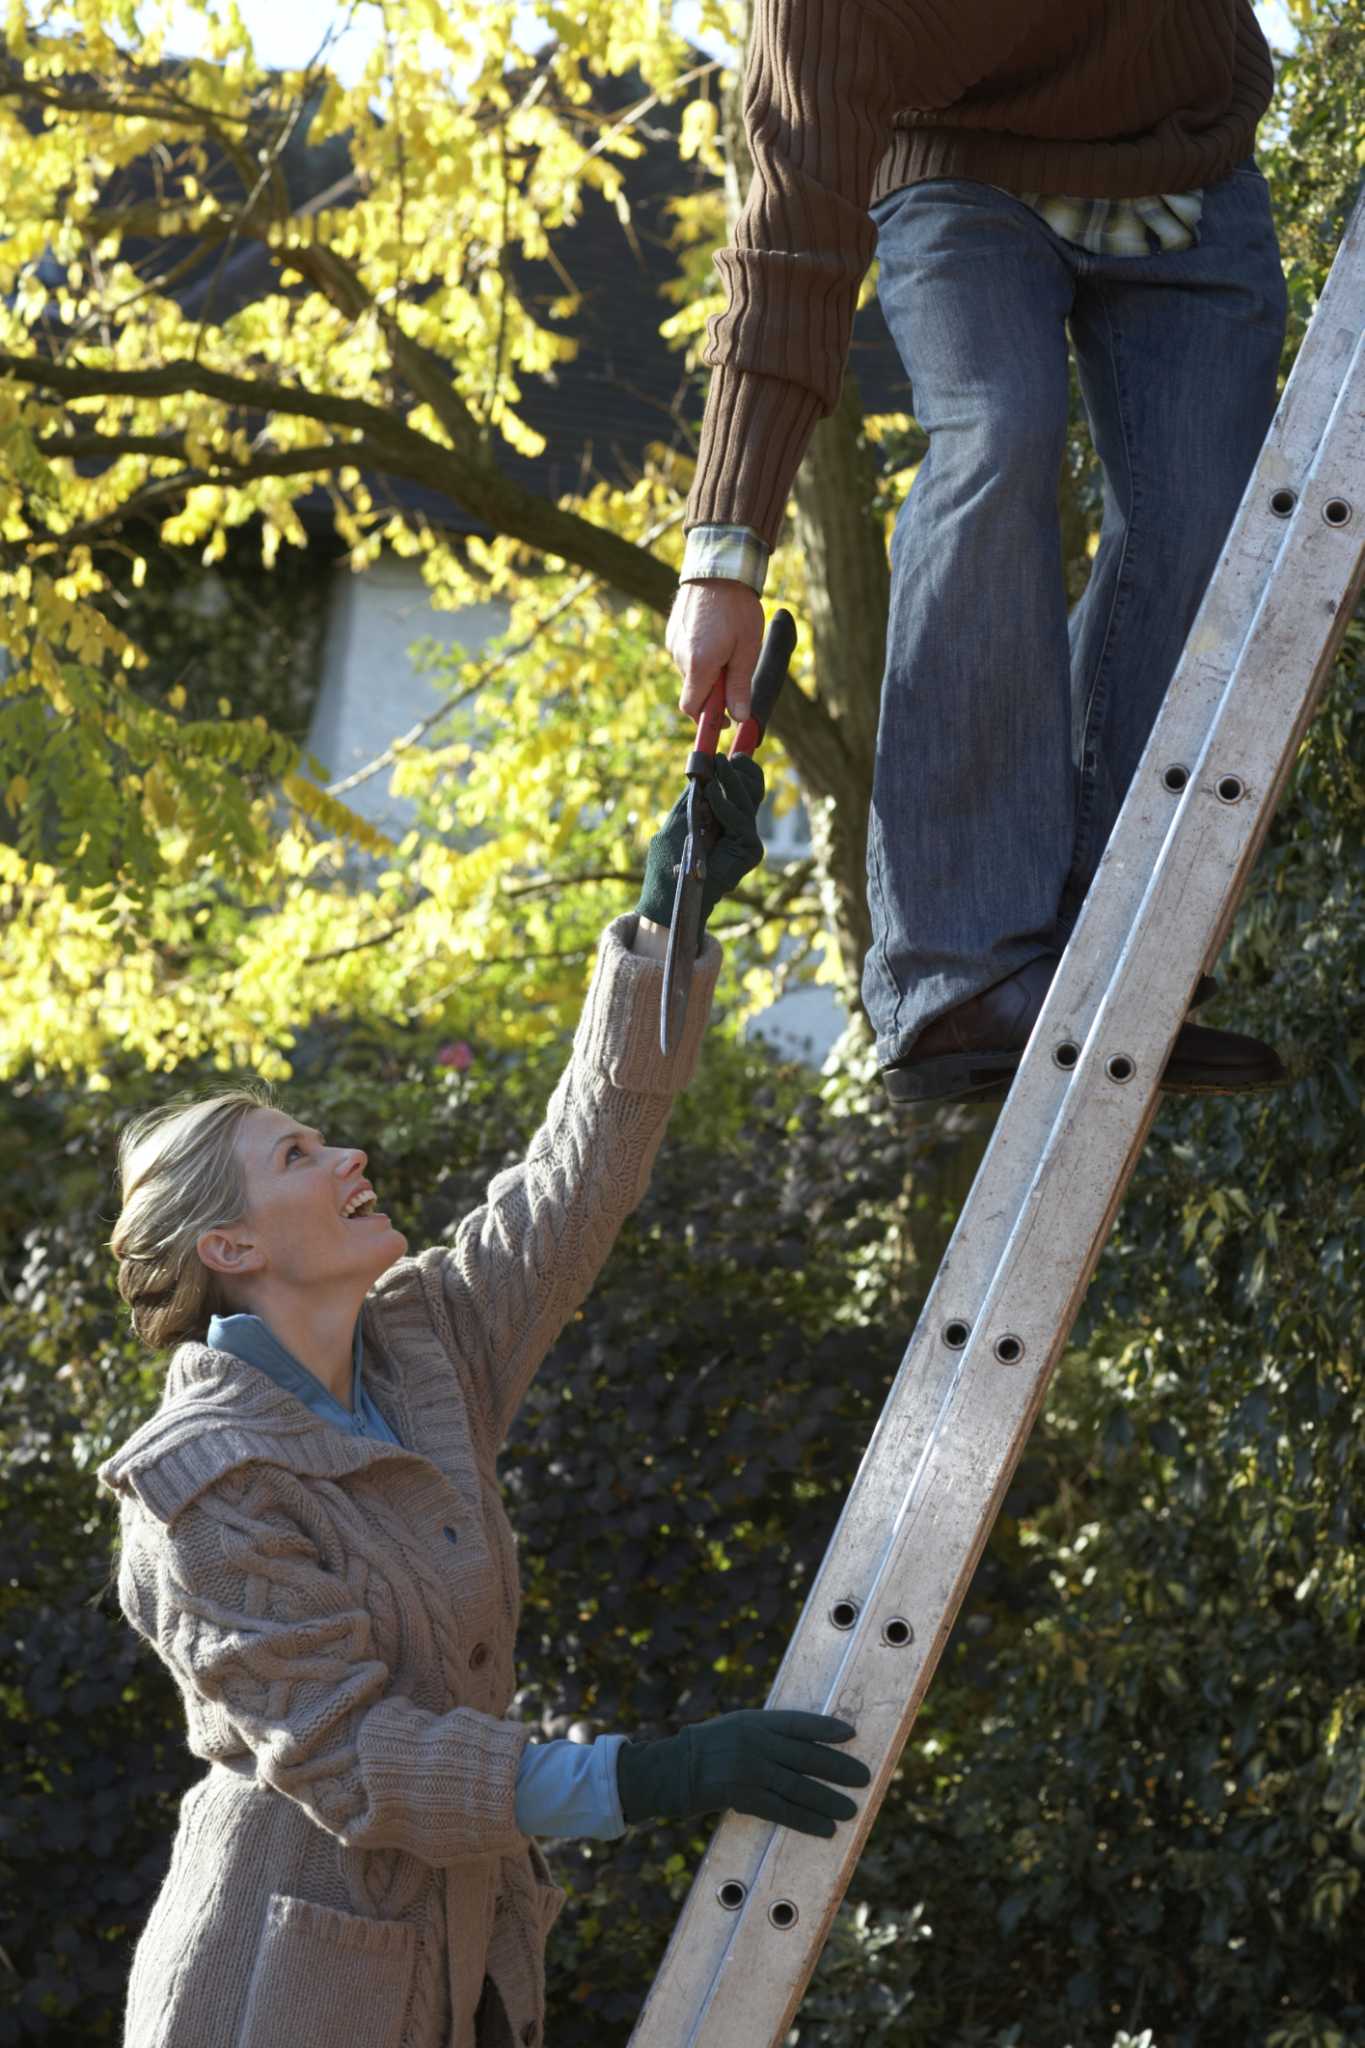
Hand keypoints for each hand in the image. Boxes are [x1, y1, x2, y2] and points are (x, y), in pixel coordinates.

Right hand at [616, 1709, 870, 1838]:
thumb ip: (767, 1734)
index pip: (799, 1723)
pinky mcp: (741, 1795)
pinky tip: (824, 1828)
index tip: (851, 1734)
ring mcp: (749, 1769)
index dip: (826, 1729)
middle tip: (863, 1777)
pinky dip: (806, 1820)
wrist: (670, 1770)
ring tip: (850, 1809)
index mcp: (755, 1720)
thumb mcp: (736, 1728)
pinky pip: (781, 1810)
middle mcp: (755, 1742)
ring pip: (798, 1786)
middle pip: (806, 1756)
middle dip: (838, 1768)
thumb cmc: (706, 1748)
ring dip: (827, 1799)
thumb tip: (806, 1746)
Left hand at [635, 754, 765, 943]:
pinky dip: (724, 804)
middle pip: (752, 790)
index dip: (741, 769)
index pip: (742, 788)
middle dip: (741, 770)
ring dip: (730, 780)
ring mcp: (746, 839)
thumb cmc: (669, 863)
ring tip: (717, 766)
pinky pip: (741, 820)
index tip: (731, 750)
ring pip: (748, 800)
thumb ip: (693, 798)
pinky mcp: (750, 850)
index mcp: (724, 819)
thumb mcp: (678, 820)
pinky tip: (711, 792)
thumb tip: (703, 769)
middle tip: (726, 755)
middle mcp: (738, 828)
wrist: (670, 895)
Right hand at [666, 578, 764, 723]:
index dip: (708, 718)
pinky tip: (715, 635)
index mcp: (698, 665)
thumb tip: (739, 716)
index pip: (692, 708)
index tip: (726, 718)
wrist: (717, 567)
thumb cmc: (737, 607)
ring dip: (707, 670)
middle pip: (693, 690)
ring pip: (690, 672)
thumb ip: (740, 686)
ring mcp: (673, 643)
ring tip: (727, 645)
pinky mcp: (672, 632)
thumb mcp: (747, 649)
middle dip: (713, 690)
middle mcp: (679, 656)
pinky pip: (685, 654)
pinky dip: (700, 654)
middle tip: (735, 670)